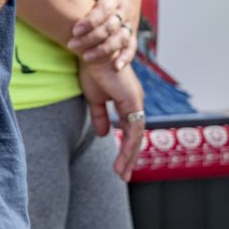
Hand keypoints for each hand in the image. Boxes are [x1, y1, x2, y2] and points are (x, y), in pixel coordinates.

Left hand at [68, 0, 144, 69]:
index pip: (104, 10)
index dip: (90, 21)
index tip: (74, 30)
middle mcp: (124, 11)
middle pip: (110, 28)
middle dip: (90, 39)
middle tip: (71, 45)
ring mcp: (130, 22)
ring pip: (120, 39)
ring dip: (104, 51)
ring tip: (86, 58)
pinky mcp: (133, 31)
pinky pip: (132, 46)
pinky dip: (126, 57)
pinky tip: (116, 67)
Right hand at [79, 58, 146, 180]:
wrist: (92, 52)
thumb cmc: (93, 69)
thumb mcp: (94, 98)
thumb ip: (99, 116)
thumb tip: (102, 134)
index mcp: (128, 101)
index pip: (130, 130)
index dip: (126, 148)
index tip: (120, 165)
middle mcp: (135, 103)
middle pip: (136, 137)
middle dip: (130, 158)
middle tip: (124, 176)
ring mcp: (136, 102)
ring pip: (137, 136)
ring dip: (129, 156)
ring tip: (121, 174)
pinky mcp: (133, 101)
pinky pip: (133, 129)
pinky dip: (129, 145)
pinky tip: (124, 158)